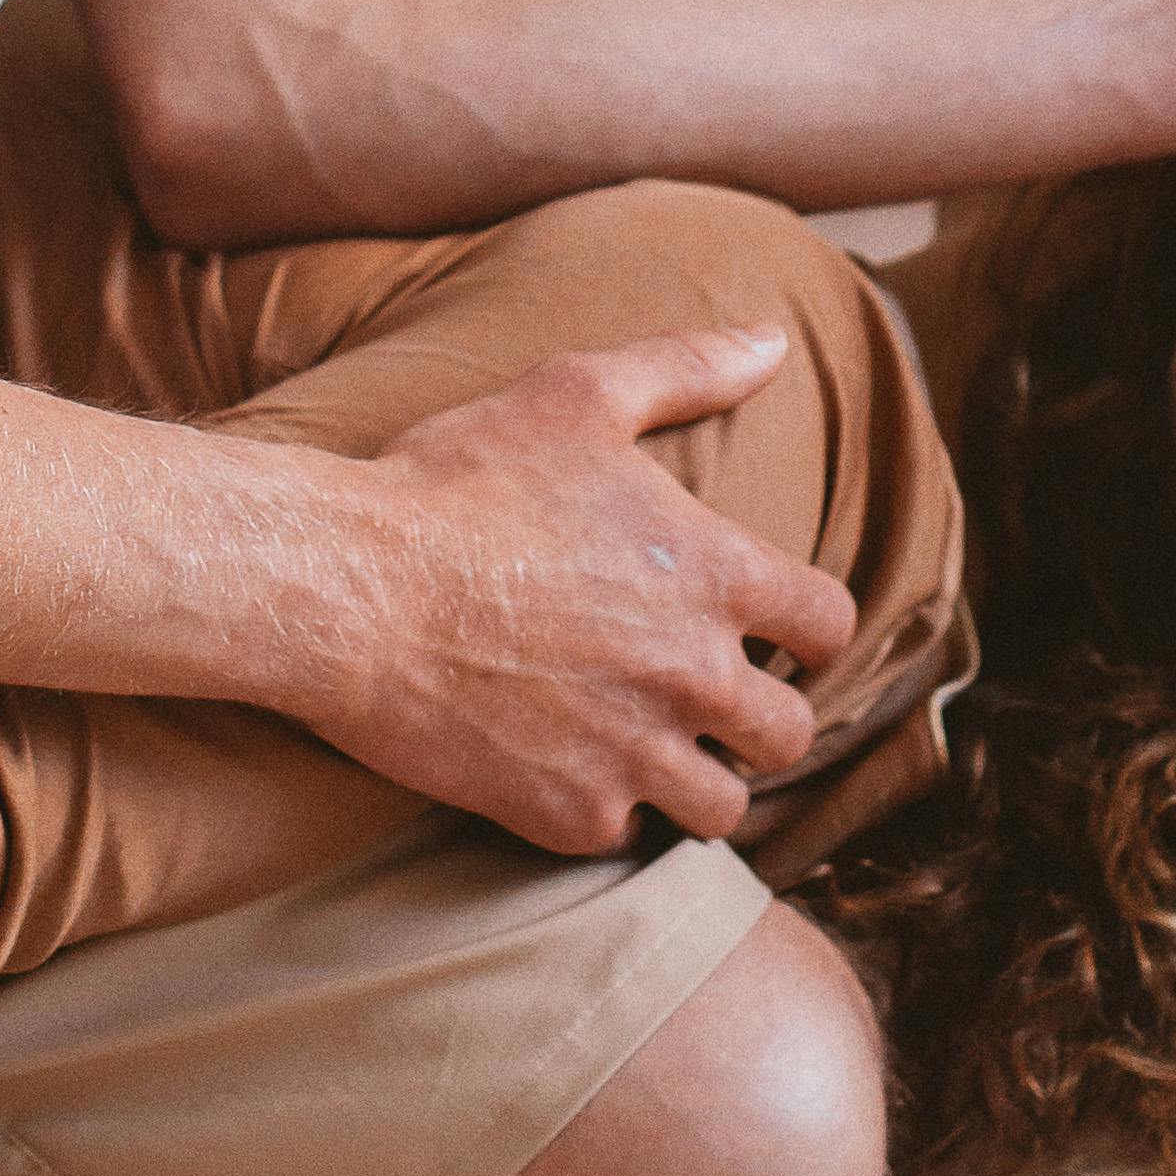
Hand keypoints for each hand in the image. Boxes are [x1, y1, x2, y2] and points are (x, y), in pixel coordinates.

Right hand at [310, 329, 859, 856]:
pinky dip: (600, 807)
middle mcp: (693, 675)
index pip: (829, 626)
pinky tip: (561, 763)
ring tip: (645, 742)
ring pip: (721, 806)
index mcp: (714, 575)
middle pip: (790, 734)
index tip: (769, 629)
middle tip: (703, 695)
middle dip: (757, 716)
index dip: (807, 628)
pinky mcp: (566, 814)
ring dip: (692, 777)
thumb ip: (687, 368)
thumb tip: (772, 342)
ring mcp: (634, 754)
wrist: (345, 586)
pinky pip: (622, 834)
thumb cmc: (456, 482)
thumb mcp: (575, 396)